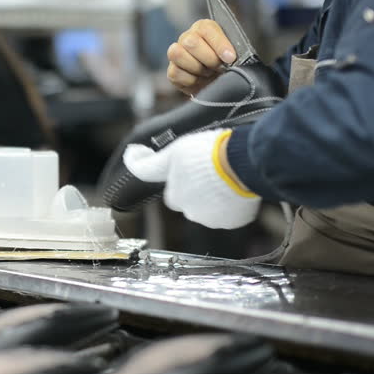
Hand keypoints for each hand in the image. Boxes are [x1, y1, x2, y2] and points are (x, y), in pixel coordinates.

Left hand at [124, 129, 259, 228]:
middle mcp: (189, 211)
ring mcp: (211, 219)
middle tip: (212, 173)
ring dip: (216, 198)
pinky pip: (231, 214)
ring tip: (228, 178)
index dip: (181, 183)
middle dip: (199, 192)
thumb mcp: (174, 151)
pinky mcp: (231, 221)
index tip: (190, 177)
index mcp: (174, 195)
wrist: (242, 161)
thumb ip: (153, 163)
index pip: (172, 195)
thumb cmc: (208, 152)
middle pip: (191, 203)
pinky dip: (234, 205)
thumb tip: (132, 156)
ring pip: (211, 210)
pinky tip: (239, 189)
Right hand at [167, 20, 236, 94]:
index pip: (207, 29)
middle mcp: (187, 37)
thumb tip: (230, 58)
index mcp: (204, 28)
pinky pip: (175, 72)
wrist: (217, 83)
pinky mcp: (172, 70)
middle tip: (219, 67)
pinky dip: (190, 80)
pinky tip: (199, 80)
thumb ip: (232, 51)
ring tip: (208, 73)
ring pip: (178, 54)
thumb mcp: (234, 54)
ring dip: (197, 68)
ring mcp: (177, 53)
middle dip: (208, 59)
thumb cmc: (226, 65)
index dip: (219, 44)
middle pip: (191, 42)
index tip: (230, 58)